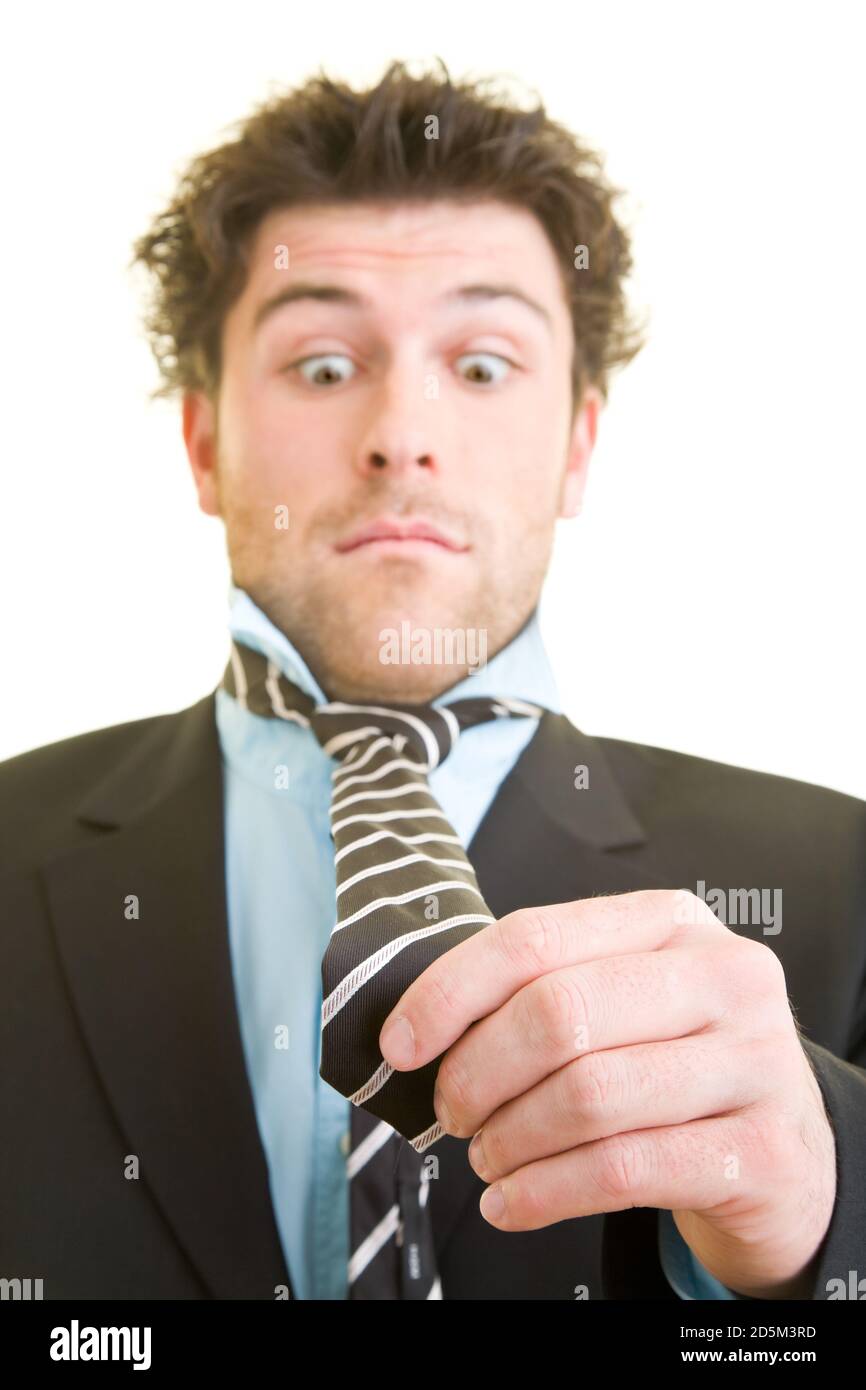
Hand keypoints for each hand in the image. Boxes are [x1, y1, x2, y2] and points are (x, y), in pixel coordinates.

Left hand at [379, 889, 836, 1298]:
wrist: (787, 1152)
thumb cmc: (676, 1063)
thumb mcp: (625, 1000)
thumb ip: (542, 991)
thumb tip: (416, 1029)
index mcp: (674, 921)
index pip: (535, 938)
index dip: (451, 991)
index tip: (401, 1044)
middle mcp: (724, 977)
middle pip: (558, 1014)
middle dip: (478, 1072)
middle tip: (451, 1112)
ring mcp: (754, 1062)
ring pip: (587, 1096)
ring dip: (509, 1139)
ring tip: (486, 1157)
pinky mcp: (761, 1150)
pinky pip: (622, 1170)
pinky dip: (543, 1192)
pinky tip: (513, 1201)